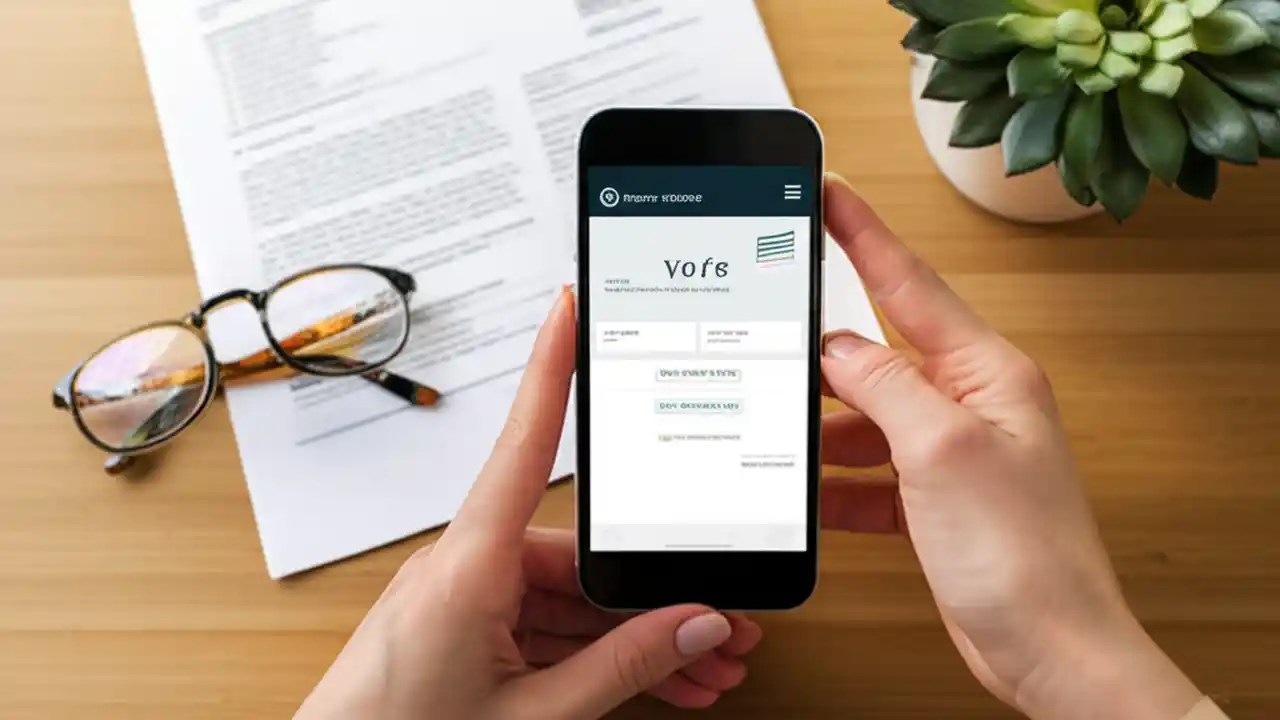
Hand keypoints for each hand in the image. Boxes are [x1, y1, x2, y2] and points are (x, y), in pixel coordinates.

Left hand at [296, 288, 760, 719]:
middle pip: (578, 555)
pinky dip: (593, 653)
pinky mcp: (462, 626)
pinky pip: (542, 625)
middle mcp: (463, 566)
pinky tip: (649, 678)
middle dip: (654, 595)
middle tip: (720, 625)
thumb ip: (623, 667)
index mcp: (469, 565)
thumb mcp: (535, 717)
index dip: (550, 367)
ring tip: (699, 669)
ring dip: (634, 636)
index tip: (568, 309)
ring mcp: (462, 597)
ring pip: (568, 600)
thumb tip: (696, 624)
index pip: (523, 442)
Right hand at [818, 175, 1201, 719]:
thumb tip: (839, 350)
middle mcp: (971, 405)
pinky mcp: (933, 501)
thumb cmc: (1023, 554)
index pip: (911, 284)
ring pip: (868, 418)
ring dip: (826, 431)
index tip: (827, 193)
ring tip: (782, 434)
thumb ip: (885, 387)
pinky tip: (812, 494)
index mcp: (988, 373)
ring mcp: (951, 454)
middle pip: (881, 354)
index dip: (863, 235)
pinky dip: (838, 485)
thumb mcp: (941, 450)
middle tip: (774, 328)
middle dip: (827, 352)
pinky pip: (870, 475)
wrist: (1049, 648)